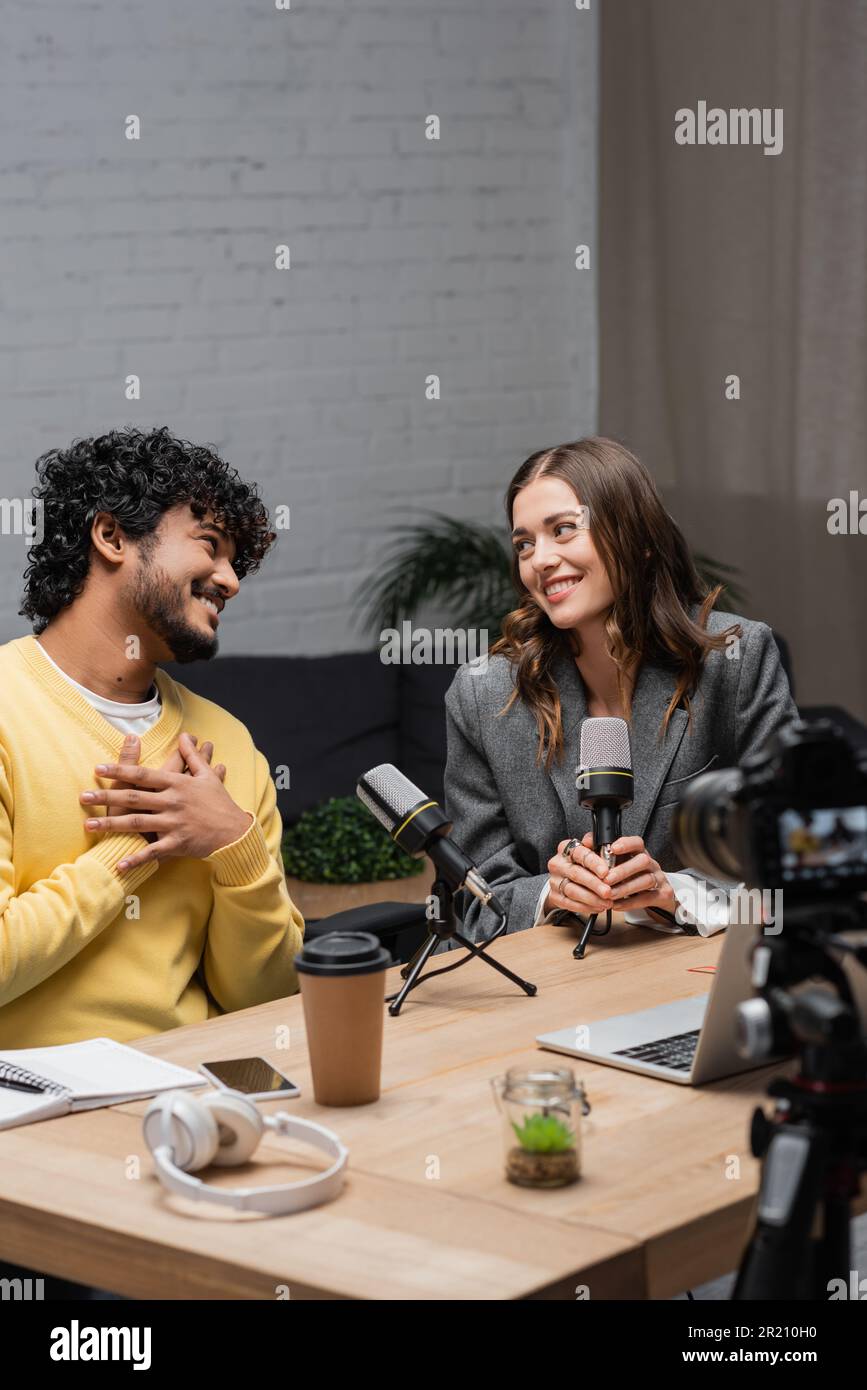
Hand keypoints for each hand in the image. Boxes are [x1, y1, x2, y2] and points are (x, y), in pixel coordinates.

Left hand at [82, 731, 245, 870]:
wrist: (235, 833)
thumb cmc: (219, 803)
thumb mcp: (207, 776)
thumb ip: (193, 756)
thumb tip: (185, 736)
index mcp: (177, 784)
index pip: (143, 775)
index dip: (119, 770)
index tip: (98, 768)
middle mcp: (172, 802)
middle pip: (133, 797)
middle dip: (106, 796)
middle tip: (83, 796)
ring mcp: (174, 823)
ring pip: (137, 823)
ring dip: (111, 824)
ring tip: (90, 825)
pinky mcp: (177, 843)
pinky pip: (152, 852)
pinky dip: (136, 858)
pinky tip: (118, 863)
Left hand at [545, 832, 675, 917]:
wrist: (655, 896)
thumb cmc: (631, 876)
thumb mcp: (618, 863)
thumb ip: (601, 852)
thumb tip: (586, 842)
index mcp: (640, 852)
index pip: (637, 842)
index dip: (626, 843)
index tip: (613, 848)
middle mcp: (651, 863)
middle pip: (643, 860)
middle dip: (623, 870)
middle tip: (606, 879)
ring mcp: (659, 879)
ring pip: (646, 880)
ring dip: (625, 888)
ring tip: (609, 894)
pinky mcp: (662, 895)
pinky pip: (648, 898)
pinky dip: (630, 903)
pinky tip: (616, 905)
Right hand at [545, 833, 614, 916]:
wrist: (565, 877)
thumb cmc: (582, 863)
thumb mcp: (590, 851)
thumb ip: (598, 847)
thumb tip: (607, 845)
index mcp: (566, 848)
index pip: (580, 854)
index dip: (594, 863)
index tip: (606, 873)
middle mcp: (557, 864)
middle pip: (576, 874)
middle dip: (594, 884)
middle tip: (608, 892)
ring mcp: (554, 881)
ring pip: (573, 891)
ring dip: (592, 898)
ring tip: (607, 902)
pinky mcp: (554, 896)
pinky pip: (569, 904)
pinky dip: (585, 907)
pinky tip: (597, 907)